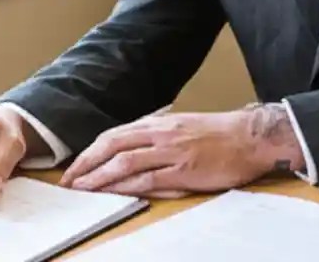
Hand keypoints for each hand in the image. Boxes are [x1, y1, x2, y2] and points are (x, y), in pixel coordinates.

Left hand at [59, 105, 303, 197]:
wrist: (250, 137)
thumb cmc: (218, 134)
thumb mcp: (181, 126)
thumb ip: (156, 136)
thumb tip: (130, 150)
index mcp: (157, 123)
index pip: (114, 135)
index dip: (91, 151)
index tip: (75, 166)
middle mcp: (160, 134)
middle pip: (112, 146)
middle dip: (86, 164)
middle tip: (68, 181)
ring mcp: (171, 152)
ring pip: (124, 163)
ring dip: (99, 177)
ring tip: (81, 190)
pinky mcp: (184, 171)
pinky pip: (148, 180)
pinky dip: (126, 187)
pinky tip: (112, 195)